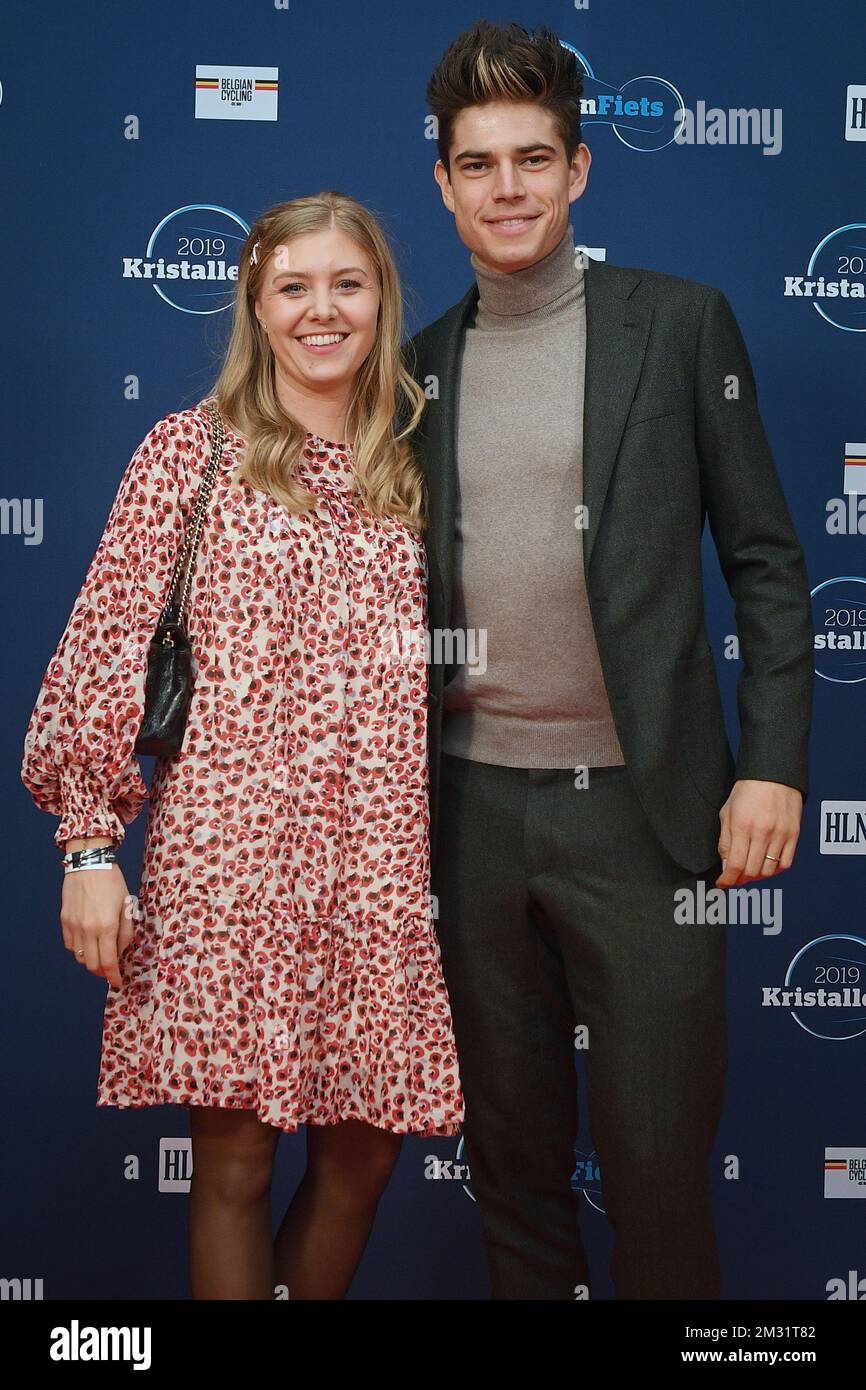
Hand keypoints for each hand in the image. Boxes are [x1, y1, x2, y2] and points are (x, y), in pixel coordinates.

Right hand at [60, 865, 135, 989]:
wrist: (89, 863)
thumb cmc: (112, 882)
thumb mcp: (127, 906)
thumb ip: (125, 932)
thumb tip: (121, 953)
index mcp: (107, 926)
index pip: (109, 962)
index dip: (114, 977)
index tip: (118, 982)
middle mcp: (88, 929)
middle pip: (92, 965)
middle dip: (103, 972)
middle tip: (110, 969)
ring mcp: (73, 925)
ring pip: (79, 957)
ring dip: (91, 960)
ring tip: (100, 952)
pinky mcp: (64, 920)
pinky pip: (70, 945)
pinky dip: (79, 948)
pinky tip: (88, 941)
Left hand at [715, 779, 802, 886]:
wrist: (774, 774)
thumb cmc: (748, 790)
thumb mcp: (727, 812)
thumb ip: (725, 841)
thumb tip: (725, 865)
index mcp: (743, 826)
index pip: (735, 865)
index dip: (727, 880)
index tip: (722, 883)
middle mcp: (763, 832)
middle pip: (751, 871)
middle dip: (739, 879)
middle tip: (734, 877)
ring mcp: (780, 835)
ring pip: (768, 870)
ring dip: (756, 876)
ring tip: (748, 871)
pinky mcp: (793, 835)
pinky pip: (785, 863)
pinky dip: (774, 870)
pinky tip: (765, 865)